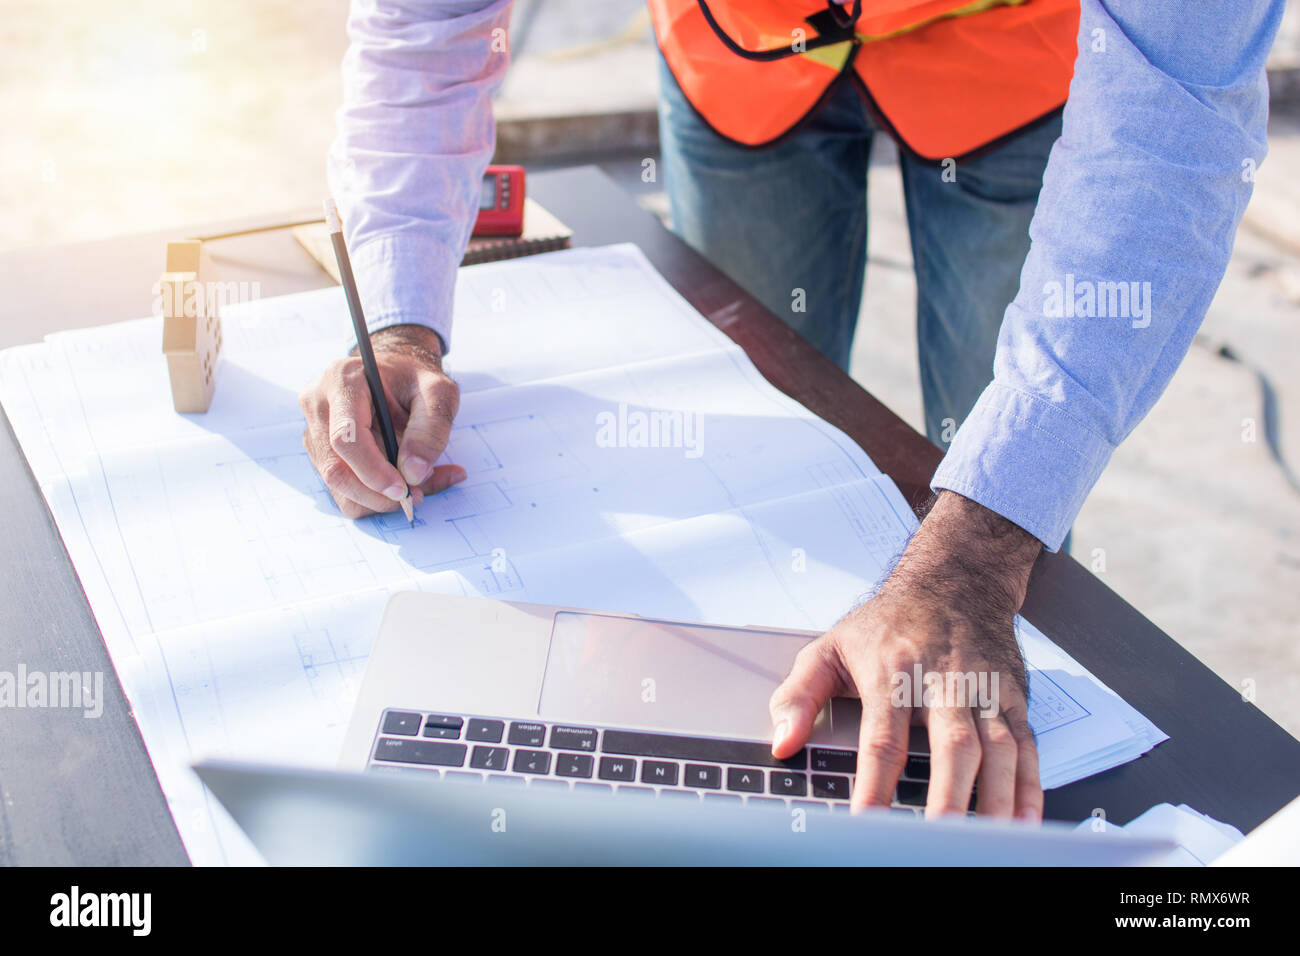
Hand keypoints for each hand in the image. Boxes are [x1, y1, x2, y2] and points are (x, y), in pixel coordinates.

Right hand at [299, 324, 464, 517]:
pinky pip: (343, 490)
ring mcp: (315, 431)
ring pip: (337, 486)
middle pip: (335, 469)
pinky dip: (374, 499)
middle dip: (376, 494)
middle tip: (414, 497)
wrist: (397, 375)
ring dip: (378, 499)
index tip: (404, 489)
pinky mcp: (321, 453)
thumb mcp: (438, 393)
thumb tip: (413, 474)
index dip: (373, 470)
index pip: (345, 437)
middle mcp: (318, 405)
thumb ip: (431, 429)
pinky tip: (403, 484)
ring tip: (417, 486)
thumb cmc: (416, 380)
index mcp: (342, 381)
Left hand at [768, 491, 1044, 820]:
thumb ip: (799, 695)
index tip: (868, 820)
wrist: (955, 577)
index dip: (876, 782)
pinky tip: (1024, 821)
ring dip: (996, 800)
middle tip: (939, 838)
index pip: (883, 736)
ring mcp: (985, 689)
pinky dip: (1030, 786)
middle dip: (948, 797)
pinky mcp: (1014, 696)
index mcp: (893, 670)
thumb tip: (782, 742)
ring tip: (986, 842)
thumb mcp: (830, 646)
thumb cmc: (889, 622)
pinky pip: (1028, 747)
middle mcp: (944, 679)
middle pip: (952, 745)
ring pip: (999, 750)